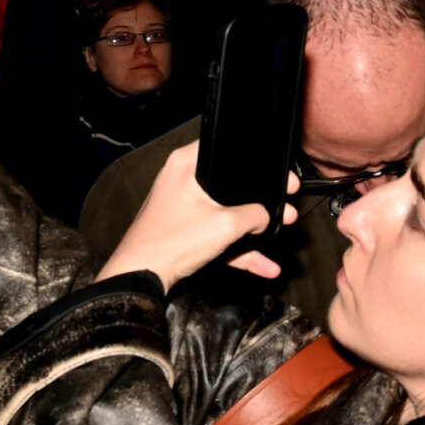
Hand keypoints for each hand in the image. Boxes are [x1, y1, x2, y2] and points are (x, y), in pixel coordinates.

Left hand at [97, 142, 293, 286]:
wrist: (140, 276)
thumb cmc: (169, 243)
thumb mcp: (225, 225)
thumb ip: (255, 215)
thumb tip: (266, 216)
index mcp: (187, 164)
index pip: (229, 148)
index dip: (260, 161)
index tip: (280, 176)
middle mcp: (182, 179)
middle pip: (232, 183)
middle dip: (261, 201)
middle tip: (284, 205)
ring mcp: (183, 205)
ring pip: (226, 211)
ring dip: (252, 226)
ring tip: (280, 230)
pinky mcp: (184, 227)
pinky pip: (217, 231)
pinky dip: (237, 246)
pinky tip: (262, 263)